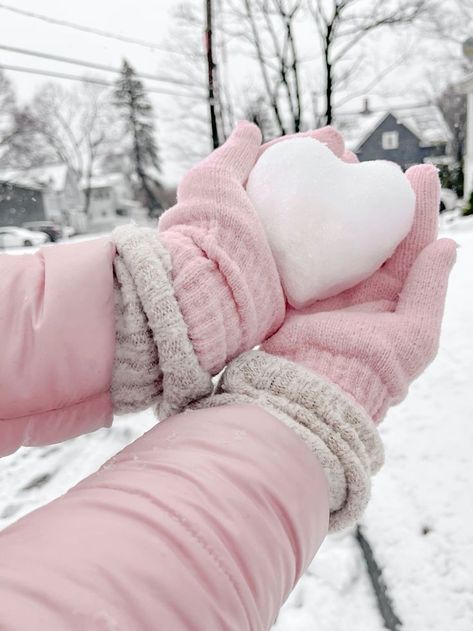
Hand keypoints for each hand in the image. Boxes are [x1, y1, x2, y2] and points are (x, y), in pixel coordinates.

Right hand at [263, 163, 456, 420]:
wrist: (318, 390)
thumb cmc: (372, 369)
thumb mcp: (416, 333)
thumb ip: (429, 288)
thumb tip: (449, 247)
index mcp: (395, 294)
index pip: (412, 243)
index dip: (419, 208)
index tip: (422, 172)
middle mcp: (364, 286)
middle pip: (373, 232)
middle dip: (375, 197)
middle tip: (375, 163)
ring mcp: (330, 284)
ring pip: (338, 235)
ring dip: (340, 204)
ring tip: (341, 167)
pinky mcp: (299, 286)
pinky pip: (305, 249)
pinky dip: (305, 225)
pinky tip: (303, 197)